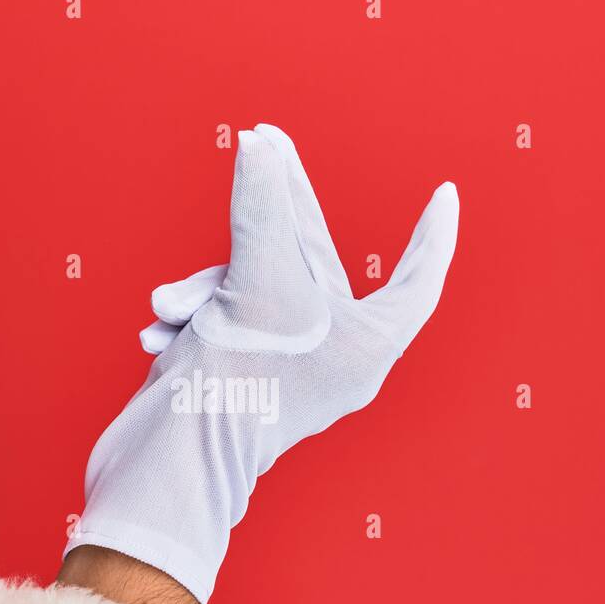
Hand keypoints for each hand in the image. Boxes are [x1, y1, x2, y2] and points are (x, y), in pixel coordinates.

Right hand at [64, 123, 459, 603]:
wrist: (168, 463)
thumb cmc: (231, 384)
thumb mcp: (253, 281)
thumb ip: (261, 207)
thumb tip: (258, 144)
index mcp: (367, 346)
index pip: (418, 280)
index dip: (433, 236)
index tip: (445, 194)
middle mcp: (333, 356)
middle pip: (314, 260)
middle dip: (274, 211)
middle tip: (262, 140)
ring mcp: (286, 366)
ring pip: (251, 285)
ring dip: (205, 290)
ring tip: (171, 309)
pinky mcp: (241, 372)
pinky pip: (223, 317)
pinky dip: (192, 317)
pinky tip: (159, 333)